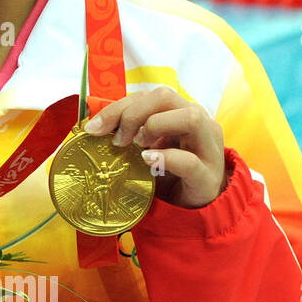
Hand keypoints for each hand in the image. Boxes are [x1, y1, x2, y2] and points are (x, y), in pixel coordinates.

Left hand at [84, 88, 227, 208]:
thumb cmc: (167, 172)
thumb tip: (94, 126)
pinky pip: (190, 161)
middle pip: (166, 97)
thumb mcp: (145, 147)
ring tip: (137, 146)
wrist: (192, 206)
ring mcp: (208, 148)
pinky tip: (147, 160)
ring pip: (190, 118)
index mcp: (180, 112)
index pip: (148, 95)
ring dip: (155, 127)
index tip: (94, 128)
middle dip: (132, 113)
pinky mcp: (208, 176)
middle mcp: (199, 123)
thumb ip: (128, 132)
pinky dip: (165, 157)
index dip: (117, 107)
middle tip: (116, 139)